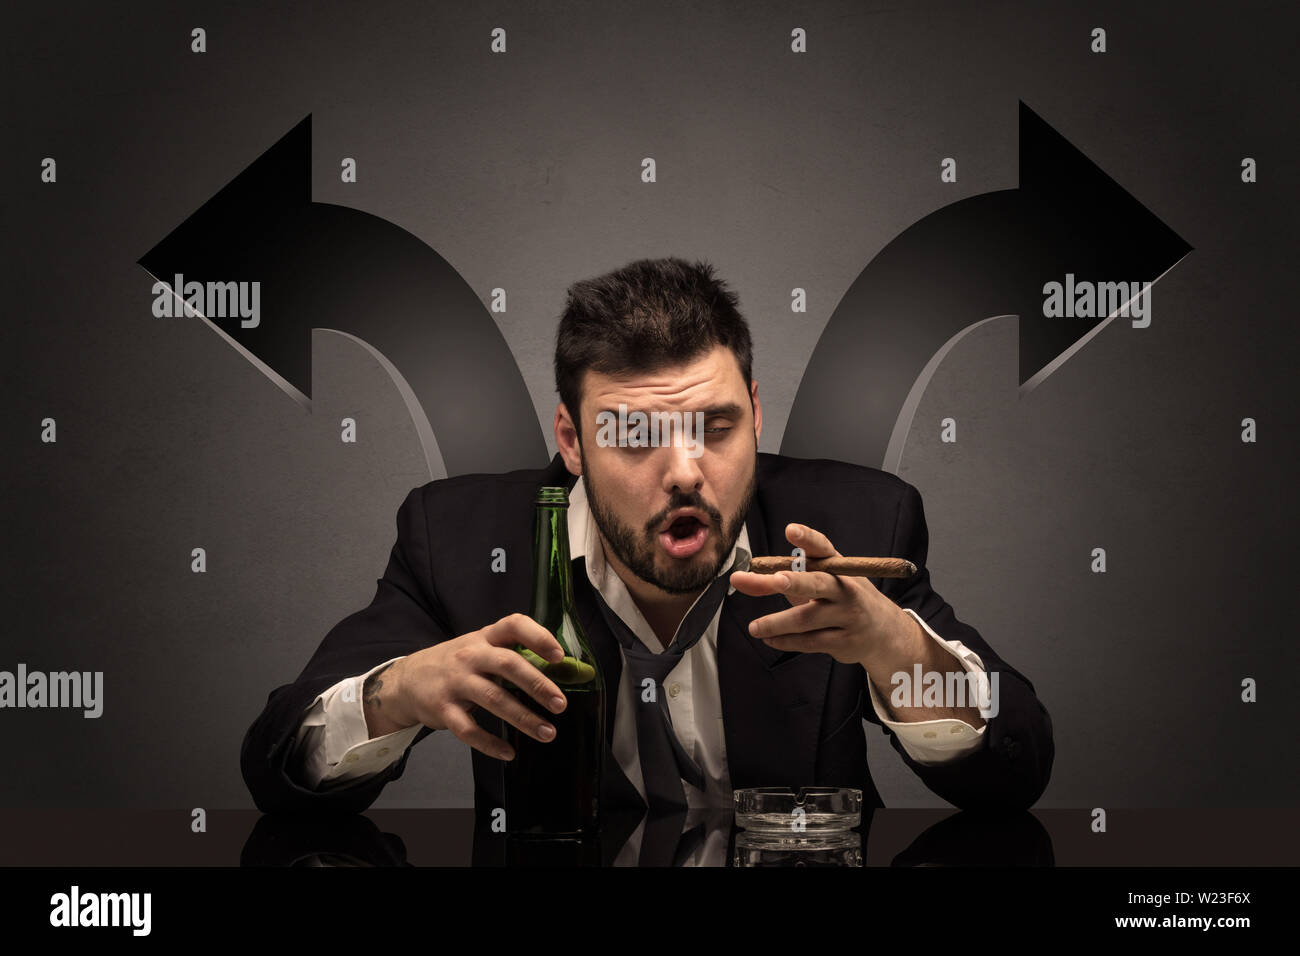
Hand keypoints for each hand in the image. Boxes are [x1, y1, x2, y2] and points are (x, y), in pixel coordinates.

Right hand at [368, 613, 569, 760]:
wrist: (406, 681)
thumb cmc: (457, 663)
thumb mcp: (480, 648)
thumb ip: (512, 654)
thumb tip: (562, 671)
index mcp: (485, 637)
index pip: (513, 625)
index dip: (538, 637)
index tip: (559, 656)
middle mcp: (470, 656)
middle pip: (508, 664)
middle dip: (538, 684)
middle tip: (561, 704)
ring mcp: (455, 682)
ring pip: (494, 699)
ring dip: (523, 718)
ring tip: (547, 733)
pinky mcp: (443, 709)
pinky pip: (469, 730)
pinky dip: (490, 744)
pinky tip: (509, 752)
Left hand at [728, 523, 921, 672]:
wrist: (883, 631)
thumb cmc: (840, 598)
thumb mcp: (818, 581)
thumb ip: (778, 579)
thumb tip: (741, 580)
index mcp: (838, 566)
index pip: (823, 548)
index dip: (807, 538)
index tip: (791, 530)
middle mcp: (845, 588)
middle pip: (818, 583)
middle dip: (797, 582)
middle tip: (776, 581)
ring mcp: (847, 615)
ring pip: (808, 618)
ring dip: (778, 623)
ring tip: (754, 627)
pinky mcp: (845, 641)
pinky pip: (810, 641)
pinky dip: (786, 641)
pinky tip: (769, 639)